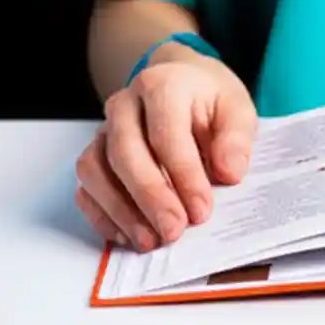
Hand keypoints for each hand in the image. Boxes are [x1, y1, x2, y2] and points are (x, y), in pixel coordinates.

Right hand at [74, 44, 256, 251]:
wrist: (183, 84)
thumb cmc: (210, 101)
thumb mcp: (238, 109)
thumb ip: (236, 139)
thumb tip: (229, 172)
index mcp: (162, 86)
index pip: (165, 133)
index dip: (183, 175)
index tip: (202, 210)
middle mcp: (124, 105)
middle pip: (124, 152)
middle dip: (149, 197)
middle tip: (174, 231)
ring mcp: (104, 130)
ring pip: (94, 170)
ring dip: (121, 210)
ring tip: (150, 240)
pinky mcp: (95, 154)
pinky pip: (86, 185)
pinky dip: (102, 214)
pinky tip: (129, 235)